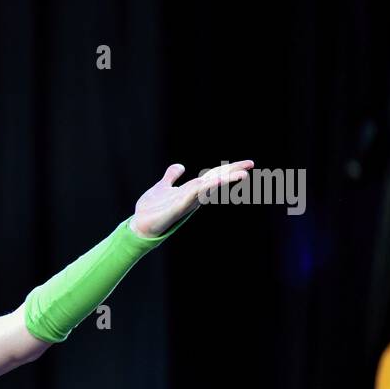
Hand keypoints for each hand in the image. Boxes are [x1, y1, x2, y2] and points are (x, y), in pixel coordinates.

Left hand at [130, 160, 253, 237]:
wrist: (139, 225)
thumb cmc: (151, 209)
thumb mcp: (162, 187)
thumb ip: (171, 177)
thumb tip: (180, 166)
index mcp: (191, 190)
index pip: (213, 176)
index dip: (229, 169)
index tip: (248, 164)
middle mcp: (192, 196)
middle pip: (215, 180)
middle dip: (232, 172)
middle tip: (250, 164)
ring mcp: (186, 202)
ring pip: (208, 187)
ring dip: (224, 179)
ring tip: (242, 173)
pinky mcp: (177, 208)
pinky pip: (192, 196)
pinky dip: (204, 188)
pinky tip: (213, 182)